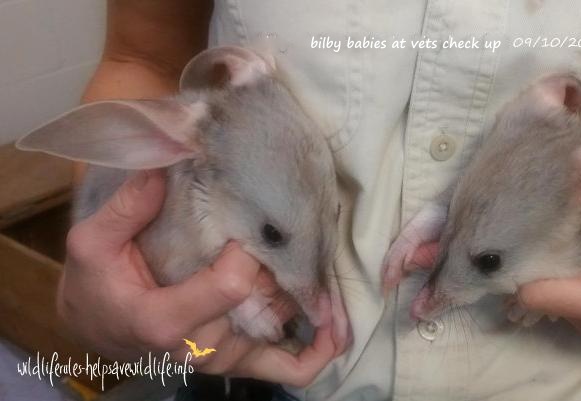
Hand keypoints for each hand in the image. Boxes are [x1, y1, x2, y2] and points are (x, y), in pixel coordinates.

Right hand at [58, 170, 336, 385]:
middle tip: (302, 235)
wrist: (101, 327)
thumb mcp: (91, 244)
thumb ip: (126, 209)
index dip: (249, 251)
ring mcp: (226, 357)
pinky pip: (291, 369)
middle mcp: (202, 345)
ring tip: (329, 268)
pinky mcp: (241, 360)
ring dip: (313, 303)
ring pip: (288, 334)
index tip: (246, 224)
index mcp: (165, 320)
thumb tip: (163, 166)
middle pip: (267, 304)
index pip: (232, 285)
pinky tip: (336, 326)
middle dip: (286, 268)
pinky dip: (320, 351)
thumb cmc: (98, 285)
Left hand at [516, 147, 580, 367]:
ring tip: (579, 203)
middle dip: (546, 237)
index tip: (543, 209)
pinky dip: (575, 260)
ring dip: (561, 246)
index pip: (542, 292)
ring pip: (554, 283)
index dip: (532, 250)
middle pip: (541, 279)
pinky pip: (571, 289)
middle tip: (563, 192)